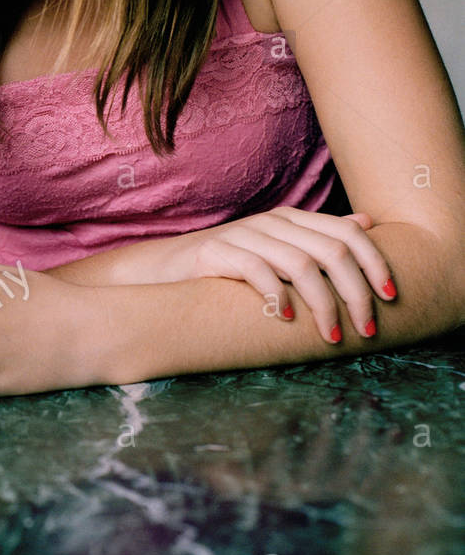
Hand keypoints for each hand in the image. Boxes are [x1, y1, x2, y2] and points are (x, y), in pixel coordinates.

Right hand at [157, 208, 394, 343]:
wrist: (164, 270)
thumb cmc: (227, 266)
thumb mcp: (277, 247)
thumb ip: (319, 235)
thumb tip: (366, 223)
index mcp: (291, 219)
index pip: (347, 233)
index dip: (375, 263)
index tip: (391, 297)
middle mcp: (271, 222)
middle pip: (332, 250)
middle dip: (356, 292)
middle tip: (366, 328)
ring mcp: (243, 235)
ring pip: (301, 264)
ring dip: (323, 304)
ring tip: (331, 335)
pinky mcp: (216, 253)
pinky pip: (257, 271)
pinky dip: (278, 297)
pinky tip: (286, 319)